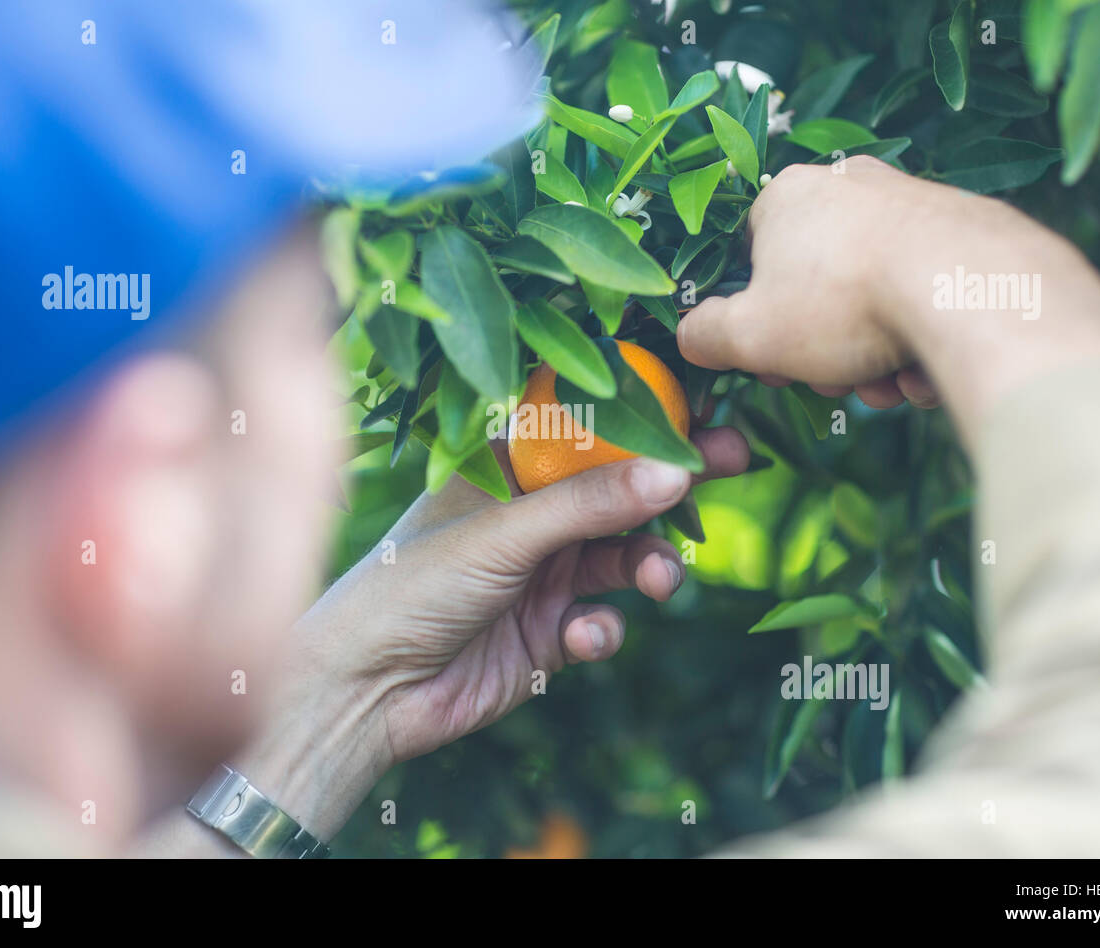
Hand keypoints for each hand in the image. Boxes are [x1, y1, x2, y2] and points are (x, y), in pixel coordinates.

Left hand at [238, 428, 748, 840]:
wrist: (365, 692)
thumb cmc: (409, 585)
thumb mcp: (504, 533)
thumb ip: (590, 504)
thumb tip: (677, 472)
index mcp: (503, 469)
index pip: (585, 428)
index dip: (644, 419)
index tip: (702, 407)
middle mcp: (527, 516)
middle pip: (617, 491)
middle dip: (672, 486)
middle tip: (734, 465)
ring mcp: (540, 575)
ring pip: (623, 557)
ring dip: (650, 565)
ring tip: (661, 579)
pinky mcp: (547, 634)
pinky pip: (603, 620)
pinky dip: (604, 629)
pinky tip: (581, 639)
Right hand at [676, 156, 1099, 434]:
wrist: (970, 289)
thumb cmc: (843, 304)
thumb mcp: (749, 336)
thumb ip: (705, 336)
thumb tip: (691, 338)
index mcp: (786, 195)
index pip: (751, 262)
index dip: (756, 323)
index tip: (774, 364)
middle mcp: (848, 183)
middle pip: (815, 286)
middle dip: (823, 349)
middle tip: (836, 382)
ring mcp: (910, 199)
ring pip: (872, 296)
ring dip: (872, 354)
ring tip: (888, 384)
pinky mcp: (964, 224)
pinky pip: (923, 289)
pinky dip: (919, 333)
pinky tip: (926, 366)